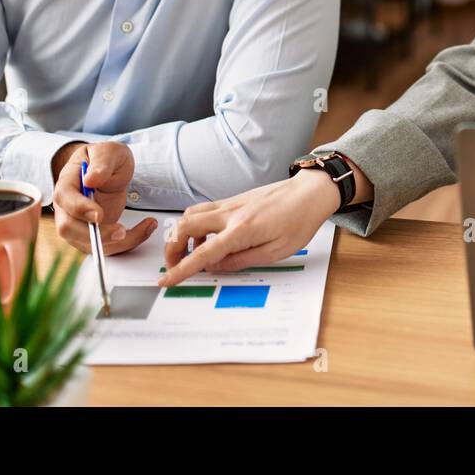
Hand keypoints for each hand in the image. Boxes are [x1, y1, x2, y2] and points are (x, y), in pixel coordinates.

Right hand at [52, 141, 155, 255]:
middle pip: (69, 228)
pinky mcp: (94, 234)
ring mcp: (78, 223)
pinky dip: (127, 242)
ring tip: (146, 227)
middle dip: (94, 235)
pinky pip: (106, 246)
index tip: (98, 214)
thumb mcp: (109, 152)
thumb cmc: (106, 158)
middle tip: (121, 231)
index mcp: (67, 183)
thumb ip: (102, 163)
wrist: (110, 170)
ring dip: (116, 243)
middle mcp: (67, 207)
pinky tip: (146, 228)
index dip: (79, 209)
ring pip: (87, 243)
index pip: (65, 199)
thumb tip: (90, 180)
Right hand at [158, 173, 339, 286]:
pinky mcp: (234, 199)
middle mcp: (230, 213)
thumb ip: (241, 261)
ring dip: (182, 234)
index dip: (181, 269)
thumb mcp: (275, 252)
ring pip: (191, 214)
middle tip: (174, 265)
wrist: (310, 192)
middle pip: (184, 226)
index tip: (165, 282)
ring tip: (194, 253)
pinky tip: (210, 238)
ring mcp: (230, 203)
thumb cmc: (299, 222)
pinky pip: (205, 210)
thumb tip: (214, 267)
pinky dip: (197, 225)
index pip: (203, 253)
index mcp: (242, 230)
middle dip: (172, 248)